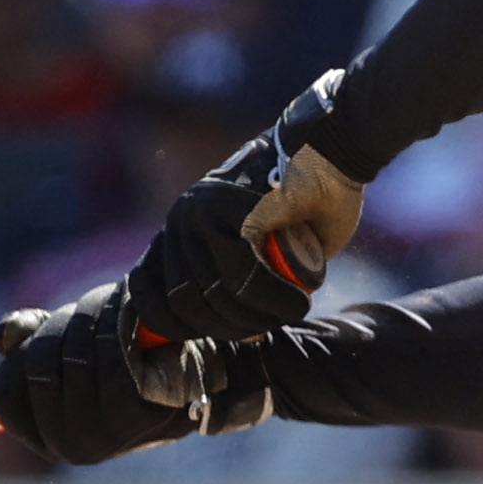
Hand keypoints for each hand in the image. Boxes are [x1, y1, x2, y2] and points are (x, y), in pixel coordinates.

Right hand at [0, 284, 267, 464]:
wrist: (200, 364)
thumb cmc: (129, 352)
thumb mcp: (69, 341)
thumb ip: (31, 337)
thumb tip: (5, 335)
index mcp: (45, 436)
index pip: (3, 395)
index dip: (25, 353)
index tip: (54, 334)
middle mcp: (70, 448)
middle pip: (39, 367)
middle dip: (64, 326)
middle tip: (93, 313)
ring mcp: (105, 437)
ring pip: (75, 356)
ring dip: (94, 321)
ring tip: (119, 321)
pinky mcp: (139, 416)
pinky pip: (110, 360)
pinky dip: (121, 333)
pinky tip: (139, 334)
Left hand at [117, 75, 367, 350]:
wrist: (332, 147)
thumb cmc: (306, 203)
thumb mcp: (261, 249)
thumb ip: (239, 284)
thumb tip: (240, 335)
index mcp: (178, 231)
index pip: (150, 294)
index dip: (178, 329)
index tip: (219, 335)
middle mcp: (180, 219)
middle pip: (183, 303)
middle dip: (228, 330)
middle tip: (267, 329)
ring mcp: (200, 211)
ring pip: (214, 293)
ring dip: (256, 319)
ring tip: (291, 312)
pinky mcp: (231, 209)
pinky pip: (241, 274)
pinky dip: (271, 299)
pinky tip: (296, 303)